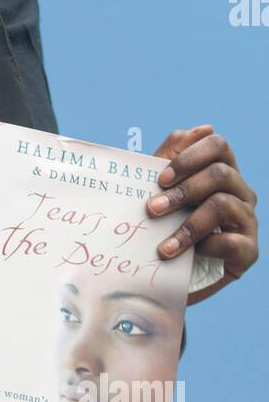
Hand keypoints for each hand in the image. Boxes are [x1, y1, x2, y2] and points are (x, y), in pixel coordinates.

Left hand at [146, 124, 258, 302]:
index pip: (218, 145)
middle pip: (221, 173)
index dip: (188, 158)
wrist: (169, 274)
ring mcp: (248, 220)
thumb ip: (172, 156)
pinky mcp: (249, 251)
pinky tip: (186, 257)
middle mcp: (240, 192)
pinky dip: (205, 247)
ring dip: (188, 225)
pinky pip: (231, 242)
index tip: (160, 180)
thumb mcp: (161, 190)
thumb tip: (203, 127)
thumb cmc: (166, 224)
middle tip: (152, 210)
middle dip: (183, 191)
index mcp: (222, 171)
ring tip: (163, 246)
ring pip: (223, 206)